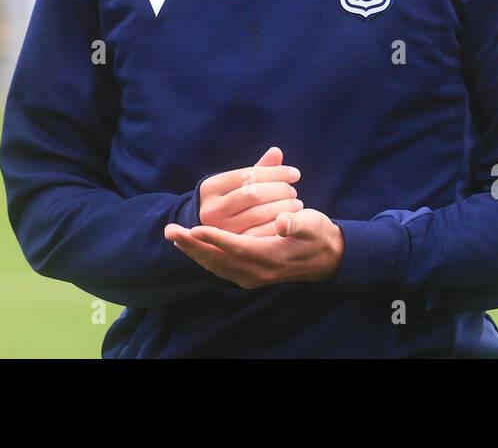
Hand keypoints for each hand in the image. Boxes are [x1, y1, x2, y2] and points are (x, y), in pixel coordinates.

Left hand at [165, 206, 344, 289]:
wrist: (327, 259)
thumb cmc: (319, 235)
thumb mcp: (314, 225)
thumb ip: (297, 223)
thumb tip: (283, 220)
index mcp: (271, 256)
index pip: (237, 247)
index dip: (215, 238)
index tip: (194, 228)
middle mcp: (258, 271)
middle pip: (219, 259)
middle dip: (193, 246)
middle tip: (170, 231)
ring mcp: (253, 277)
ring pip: (217, 266)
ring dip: (194, 253)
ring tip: (174, 238)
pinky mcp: (250, 277)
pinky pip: (221, 270)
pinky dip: (205, 260)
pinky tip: (193, 249)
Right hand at [177, 146, 303, 237]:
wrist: (208, 232)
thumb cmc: (230, 200)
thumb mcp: (237, 184)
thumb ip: (258, 169)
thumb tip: (277, 152)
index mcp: (211, 187)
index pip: (249, 174)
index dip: (276, 173)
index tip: (295, 174)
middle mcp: (211, 209)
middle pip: (254, 194)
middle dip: (279, 190)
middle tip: (293, 191)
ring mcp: (220, 230)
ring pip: (259, 213)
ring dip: (283, 207)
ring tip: (295, 203)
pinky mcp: (233, 246)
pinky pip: (262, 234)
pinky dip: (279, 224)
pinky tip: (289, 219)